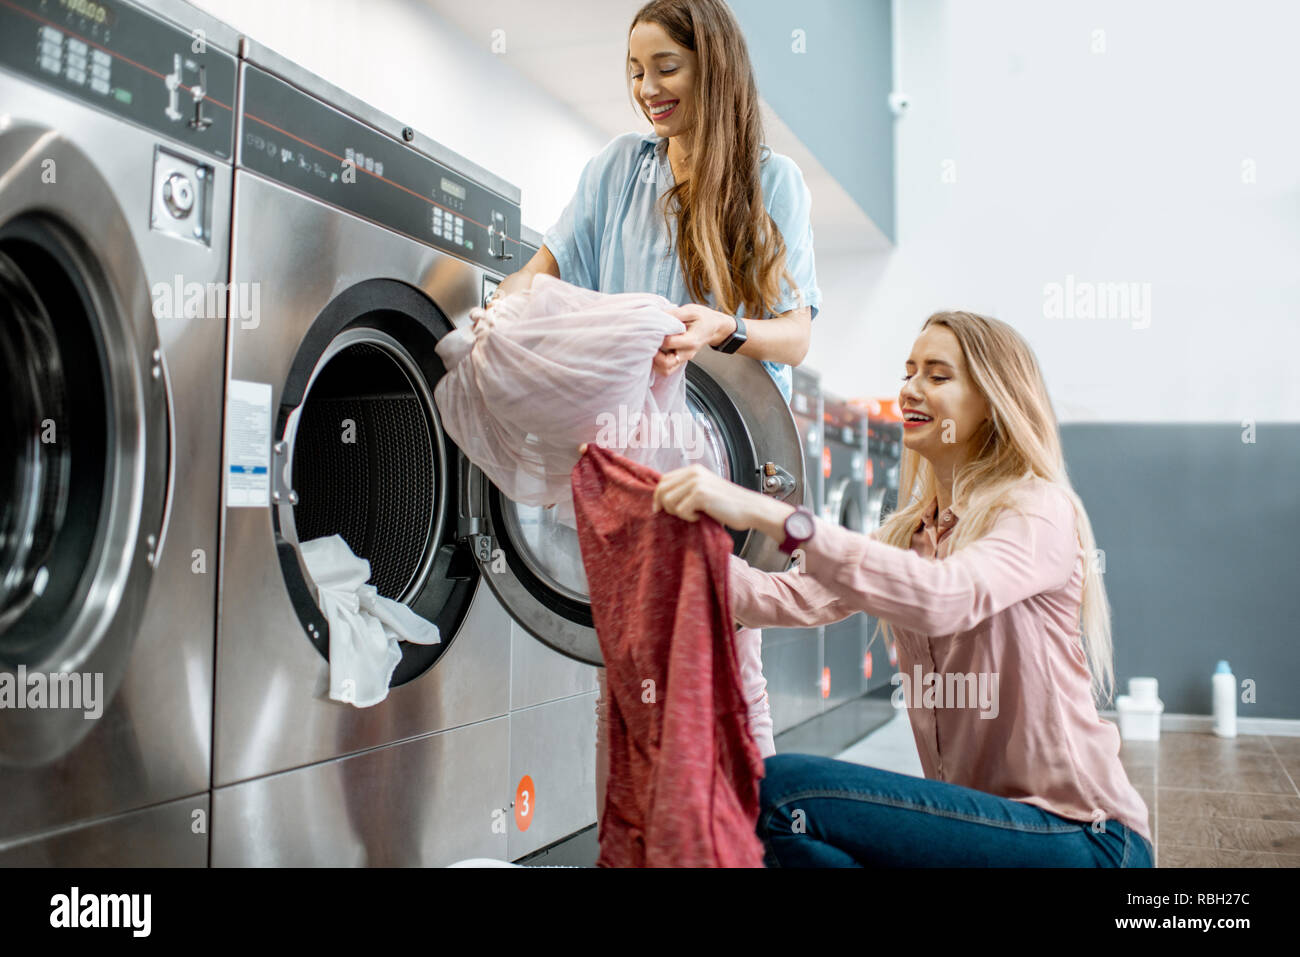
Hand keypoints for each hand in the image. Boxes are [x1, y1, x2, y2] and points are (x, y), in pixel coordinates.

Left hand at [651, 463, 791, 533]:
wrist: (749, 508)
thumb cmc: (728, 504)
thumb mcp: (705, 490)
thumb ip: (687, 489)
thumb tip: (662, 500)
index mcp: (693, 470)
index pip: (664, 480)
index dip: (659, 496)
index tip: (661, 509)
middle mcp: (693, 473)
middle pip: (662, 490)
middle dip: (665, 506)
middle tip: (680, 515)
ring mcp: (696, 482)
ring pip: (668, 501)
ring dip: (678, 513)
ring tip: (694, 514)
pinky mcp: (700, 494)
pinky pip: (680, 510)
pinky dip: (689, 518)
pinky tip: (701, 516)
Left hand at [652, 304, 735, 376]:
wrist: (714, 327)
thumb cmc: (703, 318)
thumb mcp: (691, 311)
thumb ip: (675, 313)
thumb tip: (659, 315)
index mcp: (691, 340)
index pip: (669, 343)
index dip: (658, 336)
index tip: (652, 328)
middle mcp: (687, 353)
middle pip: (667, 363)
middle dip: (654, 355)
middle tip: (647, 343)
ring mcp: (683, 359)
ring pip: (666, 370)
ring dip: (655, 362)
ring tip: (649, 349)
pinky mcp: (680, 360)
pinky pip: (667, 369)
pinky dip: (658, 364)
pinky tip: (654, 352)